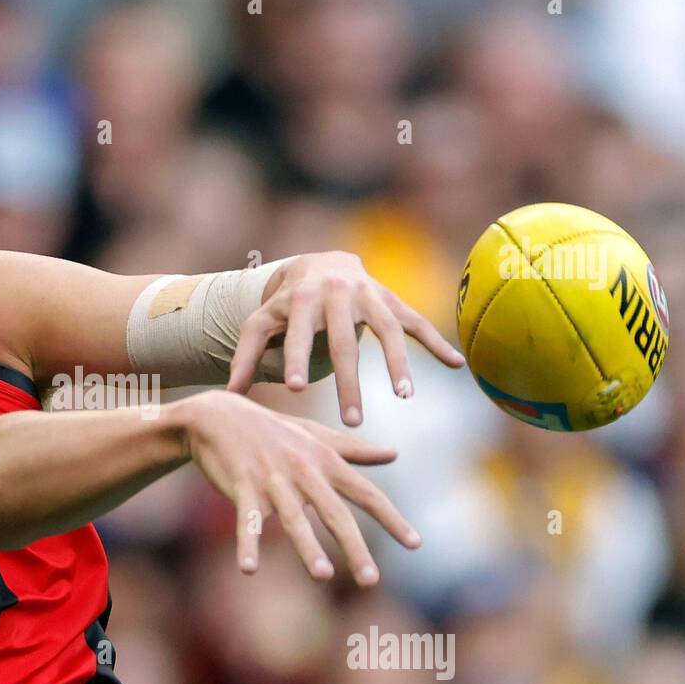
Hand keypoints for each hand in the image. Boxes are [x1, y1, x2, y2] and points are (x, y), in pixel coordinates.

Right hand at [178, 391, 420, 585]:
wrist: (219, 415)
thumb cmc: (271, 430)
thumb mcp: (315, 436)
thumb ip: (354, 450)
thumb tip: (395, 453)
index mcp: (325, 461)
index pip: (366, 493)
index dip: (391, 518)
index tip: (415, 543)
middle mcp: (304, 471)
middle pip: (334, 513)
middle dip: (354, 547)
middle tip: (370, 581)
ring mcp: (273, 479)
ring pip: (294, 518)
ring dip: (307, 547)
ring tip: (324, 576)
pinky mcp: (242, 486)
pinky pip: (246, 520)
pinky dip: (247, 544)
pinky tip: (248, 570)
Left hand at [226, 251, 465, 425]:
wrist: (321, 262)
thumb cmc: (285, 302)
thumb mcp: (260, 322)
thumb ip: (245, 356)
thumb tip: (228, 395)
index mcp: (302, 299)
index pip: (297, 333)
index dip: (294, 359)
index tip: (293, 389)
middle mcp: (338, 295)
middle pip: (345, 343)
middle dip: (349, 382)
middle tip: (352, 420)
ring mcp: (371, 296)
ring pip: (388, 331)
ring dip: (398, 364)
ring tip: (404, 397)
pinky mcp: (393, 300)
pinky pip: (417, 321)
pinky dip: (438, 342)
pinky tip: (456, 365)